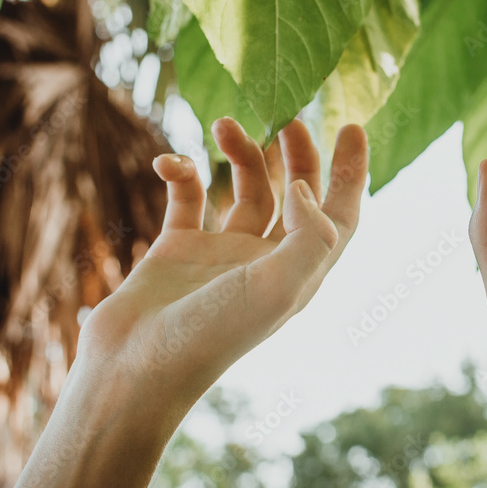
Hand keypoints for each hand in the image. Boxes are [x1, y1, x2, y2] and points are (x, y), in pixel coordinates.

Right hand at [18, 118, 367, 487]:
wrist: (134, 370)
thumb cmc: (212, 335)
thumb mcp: (279, 288)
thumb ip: (309, 235)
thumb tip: (306, 188)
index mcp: (301, 272)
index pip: (341, 214)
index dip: (352, 172)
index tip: (352, 125)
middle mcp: (267, 260)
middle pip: (296, 194)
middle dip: (297, 154)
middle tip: (288, 118)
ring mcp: (222, 254)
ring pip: (244, 189)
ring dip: (239, 154)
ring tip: (224, 124)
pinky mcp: (178, 249)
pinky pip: (186, 198)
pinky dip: (180, 174)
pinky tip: (169, 163)